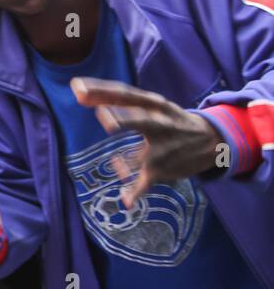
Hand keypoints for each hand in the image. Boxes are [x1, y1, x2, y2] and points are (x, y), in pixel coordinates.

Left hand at [71, 78, 224, 207]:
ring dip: (128, 162)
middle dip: (124, 120)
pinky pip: (147, 182)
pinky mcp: (162, 169)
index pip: (125, 94)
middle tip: (103, 116)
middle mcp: (160, 124)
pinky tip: (125, 201)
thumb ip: (113, 100)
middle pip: (142, 120)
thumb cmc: (168, 118)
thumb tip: (78, 92)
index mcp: (153, 105)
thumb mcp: (149, 104)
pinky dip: (136, 193)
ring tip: (116, 165)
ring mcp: (163, 149)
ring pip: (144, 156)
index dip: (102, 91)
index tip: (77, 87)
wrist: (211, 140)